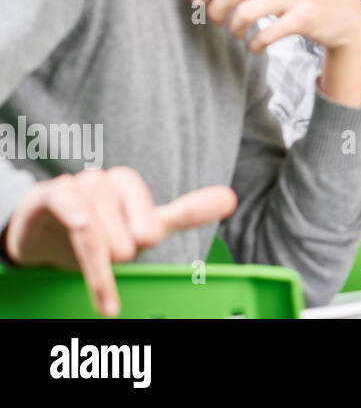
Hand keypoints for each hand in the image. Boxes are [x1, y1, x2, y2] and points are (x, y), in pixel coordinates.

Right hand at [3, 167, 236, 316]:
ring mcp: (74, 186)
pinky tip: (81, 226)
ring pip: (94, 227)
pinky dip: (74, 214)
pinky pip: (64, 200)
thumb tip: (232, 198)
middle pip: (121, 231)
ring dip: (94, 257)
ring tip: (94, 266)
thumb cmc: (98, 230)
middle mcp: (103, 180)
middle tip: (105, 254)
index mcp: (128, 184)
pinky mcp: (46, 196)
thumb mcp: (142, 225)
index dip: (140, 241)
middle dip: (113, 254)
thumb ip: (185, 214)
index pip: (149, 223)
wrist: (41, 235)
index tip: (137, 247)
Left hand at [193, 0, 360, 107]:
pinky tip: (254, 46)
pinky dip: (254, 44)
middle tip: (217, 23)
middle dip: (215, 11)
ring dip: (234, 29)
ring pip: (246, 13)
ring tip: (237, 34)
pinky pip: (266, 34)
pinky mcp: (305, 17)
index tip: (198, 3)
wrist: (346, 13)